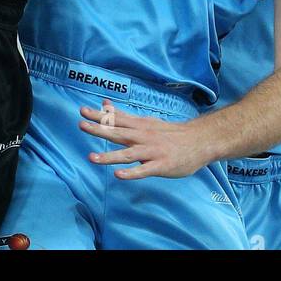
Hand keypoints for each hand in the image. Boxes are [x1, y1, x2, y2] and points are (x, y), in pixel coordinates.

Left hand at [78, 100, 215, 179]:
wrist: (199, 141)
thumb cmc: (170, 133)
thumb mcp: (146, 121)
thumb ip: (124, 116)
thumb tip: (105, 104)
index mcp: (140, 126)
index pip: (116, 119)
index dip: (99, 116)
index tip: (82, 111)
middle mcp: (143, 136)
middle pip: (118, 133)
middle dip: (99, 130)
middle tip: (81, 125)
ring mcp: (152, 151)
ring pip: (128, 154)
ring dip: (109, 156)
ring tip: (92, 158)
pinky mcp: (160, 166)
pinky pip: (144, 171)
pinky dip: (131, 173)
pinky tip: (118, 175)